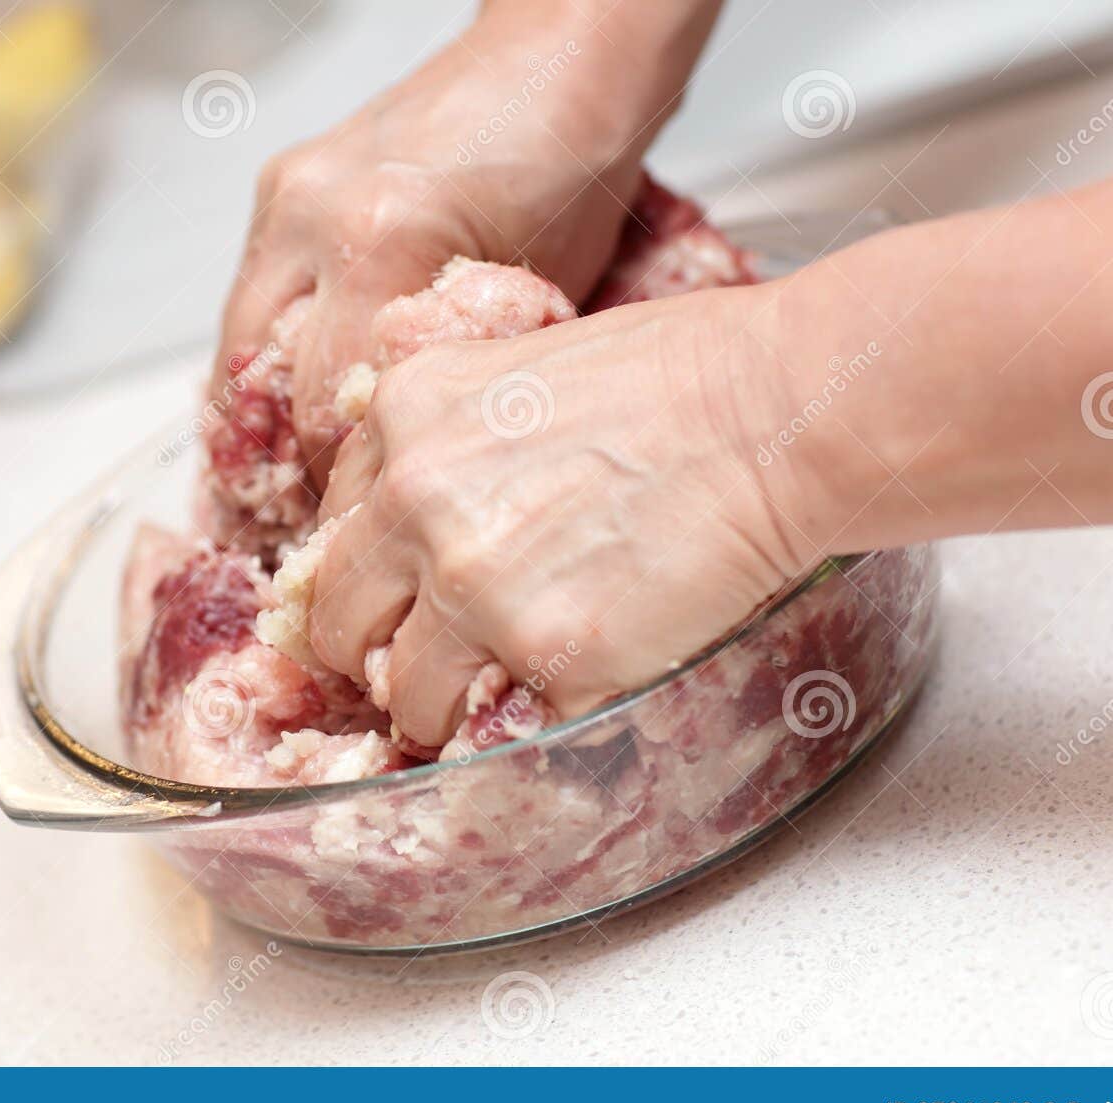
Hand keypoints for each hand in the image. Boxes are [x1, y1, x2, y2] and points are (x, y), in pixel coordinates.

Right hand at [217, 0, 721, 484]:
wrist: (557, 61)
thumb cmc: (573, 170)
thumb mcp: (538, 298)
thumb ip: (458, 384)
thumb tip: (406, 473)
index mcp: (385, 241)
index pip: (324, 410)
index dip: (334, 488)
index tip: (346, 537)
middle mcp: (315, 215)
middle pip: (257, 385)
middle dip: (274, 469)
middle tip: (294, 533)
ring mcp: (287, 196)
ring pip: (236, 343)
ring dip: (252, 419)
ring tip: (269, 488)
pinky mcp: (281, 187)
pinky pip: (251, 297)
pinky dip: (265, 360)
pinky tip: (281, 408)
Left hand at [306, 287, 820, 746]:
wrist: (780, 412)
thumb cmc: (681, 377)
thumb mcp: (517, 367)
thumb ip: (446, 436)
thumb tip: (417, 513)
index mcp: (404, 417)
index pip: (332, 529)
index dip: (371, 574)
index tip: (401, 597)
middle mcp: (416, 501)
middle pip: (340, 618)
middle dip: (380, 647)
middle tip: (430, 660)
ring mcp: (475, 586)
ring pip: (406, 692)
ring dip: (441, 703)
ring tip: (499, 689)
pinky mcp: (549, 655)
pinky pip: (499, 724)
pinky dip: (525, 721)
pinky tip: (567, 688)